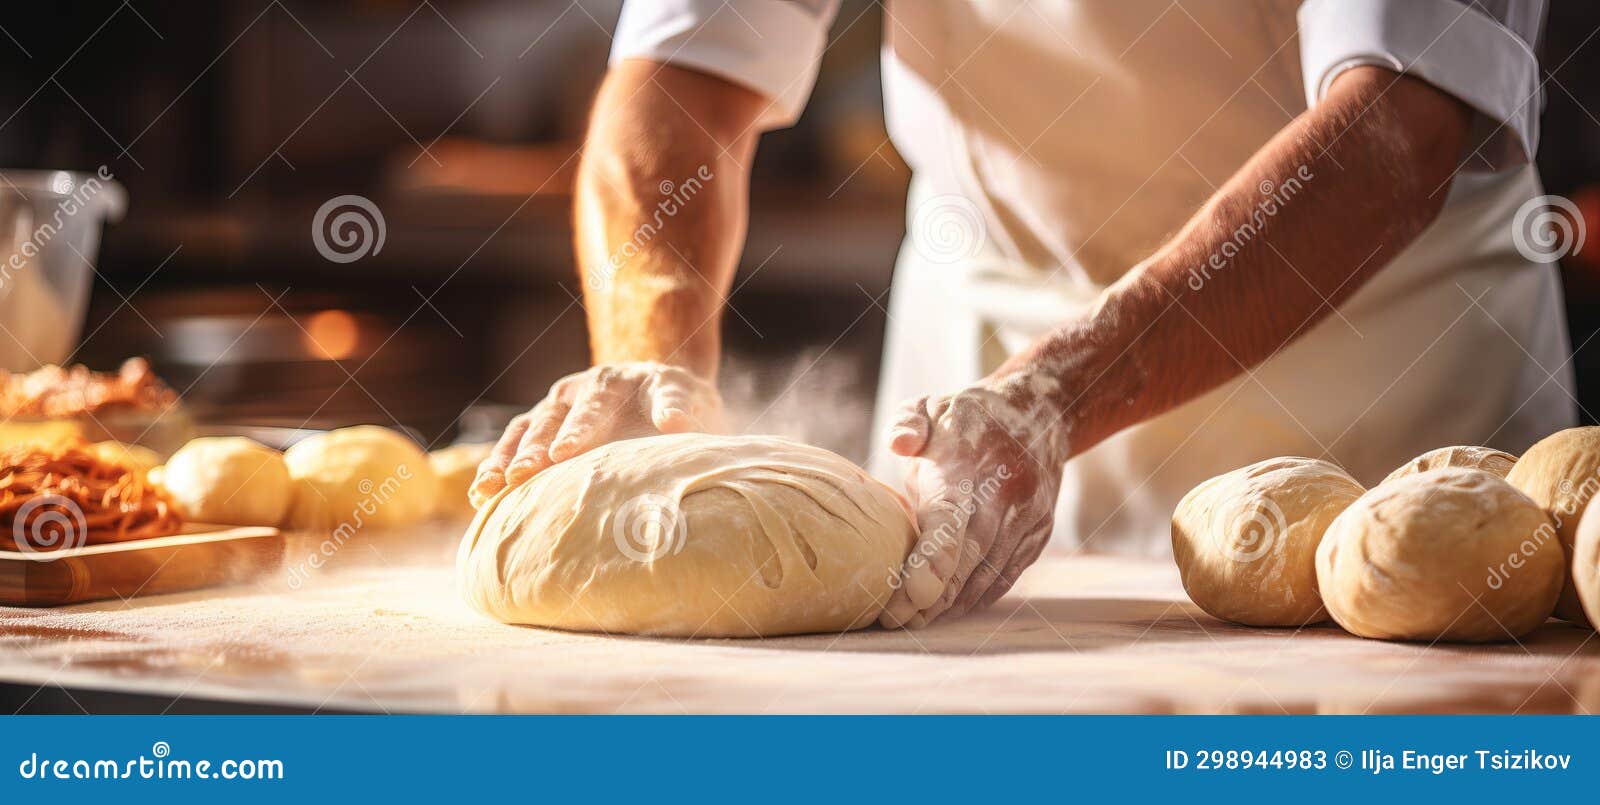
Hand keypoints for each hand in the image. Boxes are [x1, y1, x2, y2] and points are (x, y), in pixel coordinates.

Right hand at [469, 362, 722, 507]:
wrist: (661, 391)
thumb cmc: (679, 402)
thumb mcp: (690, 397)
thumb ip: (681, 406)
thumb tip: (676, 421)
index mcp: (614, 380)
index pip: (595, 405)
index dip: (580, 429)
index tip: (565, 453)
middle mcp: (578, 390)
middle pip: (552, 418)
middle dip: (535, 448)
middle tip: (520, 475)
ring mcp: (556, 407)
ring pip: (525, 431)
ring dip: (506, 459)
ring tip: (488, 488)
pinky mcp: (542, 427)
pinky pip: (514, 444)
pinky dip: (497, 467)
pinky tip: (481, 495)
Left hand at [879, 374, 1067, 627]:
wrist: (1041, 415)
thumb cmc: (967, 418)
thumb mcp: (931, 405)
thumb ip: (907, 422)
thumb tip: (899, 444)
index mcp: (969, 464)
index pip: (951, 516)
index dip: (932, 559)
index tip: (908, 594)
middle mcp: (1004, 495)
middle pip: (968, 558)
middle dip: (930, 596)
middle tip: (892, 620)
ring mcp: (1027, 518)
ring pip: (988, 574)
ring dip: (951, 604)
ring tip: (912, 621)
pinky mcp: (1037, 535)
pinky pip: (1004, 575)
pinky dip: (975, 597)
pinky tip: (947, 609)